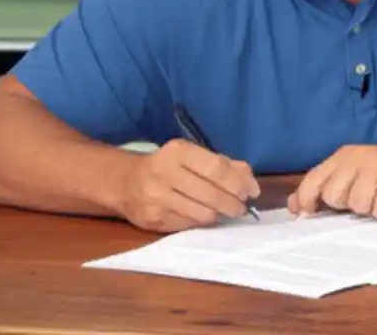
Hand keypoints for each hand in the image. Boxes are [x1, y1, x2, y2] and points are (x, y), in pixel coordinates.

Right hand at [116, 138, 259, 232]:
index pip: (216, 168)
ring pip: (202, 213)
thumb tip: (252, 185)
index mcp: (178, 151)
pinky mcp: (152, 219)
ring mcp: (156, 197)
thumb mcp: (194, 156)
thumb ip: (226, 165)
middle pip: (211, 194)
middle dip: (233, 204)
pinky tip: (203, 215)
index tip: (252, 193)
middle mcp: (164, 172)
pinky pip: (188, 224)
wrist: (125, 182)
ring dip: (219, 215)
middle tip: (242, 208)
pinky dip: (201, 221)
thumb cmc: (169, 166)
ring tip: (224, 212)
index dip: (238, 183)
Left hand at [289, 143, 376, 219]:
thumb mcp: (359, 174)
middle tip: (370, 197)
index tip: (311, 215)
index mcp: (346, 155)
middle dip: (349, 206)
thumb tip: (293, 206)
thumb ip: (328, 186)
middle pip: (334, 198)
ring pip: (359, 207)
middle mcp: (360, 157)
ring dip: (373, 210)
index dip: (307, 202)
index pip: (313, 181)